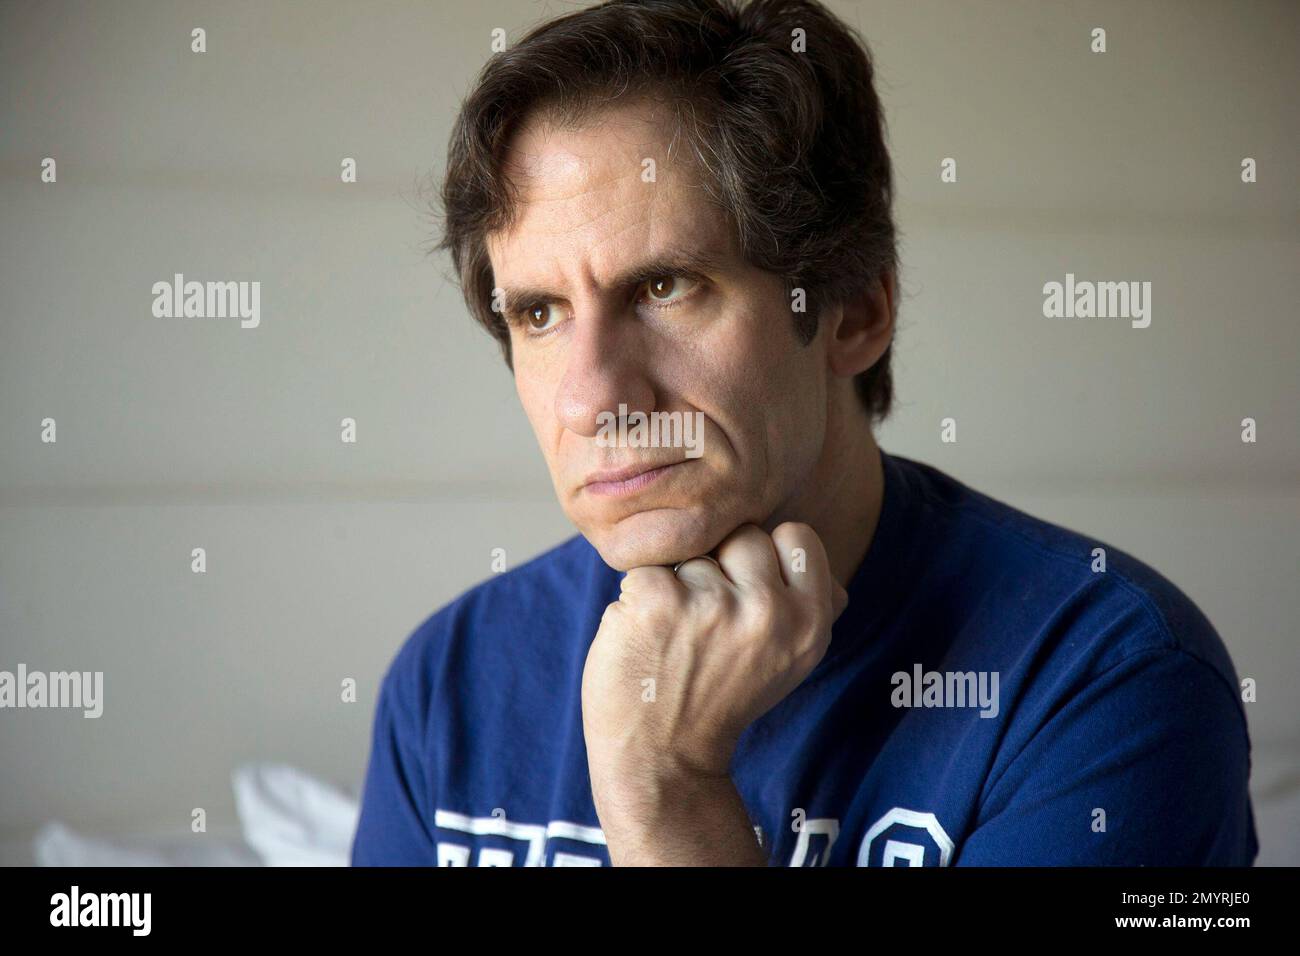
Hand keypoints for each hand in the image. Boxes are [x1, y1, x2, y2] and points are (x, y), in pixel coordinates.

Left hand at [581, 522, 848, 803]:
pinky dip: (636, 599)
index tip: (748, 591)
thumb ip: (811, 609)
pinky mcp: (656, 602)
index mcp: (808, 622)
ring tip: (675, 639)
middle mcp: (767, 611)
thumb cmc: (721, 699)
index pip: (797, 535)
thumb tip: (826, 571)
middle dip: (719, 568)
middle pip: (741, 536)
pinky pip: (643, 569)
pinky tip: (644, 638)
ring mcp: (710, 605)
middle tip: (706, 625)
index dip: (767, 556)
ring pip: (691, 554)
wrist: (662, 760)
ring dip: (676, 586)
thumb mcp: (788, 663)